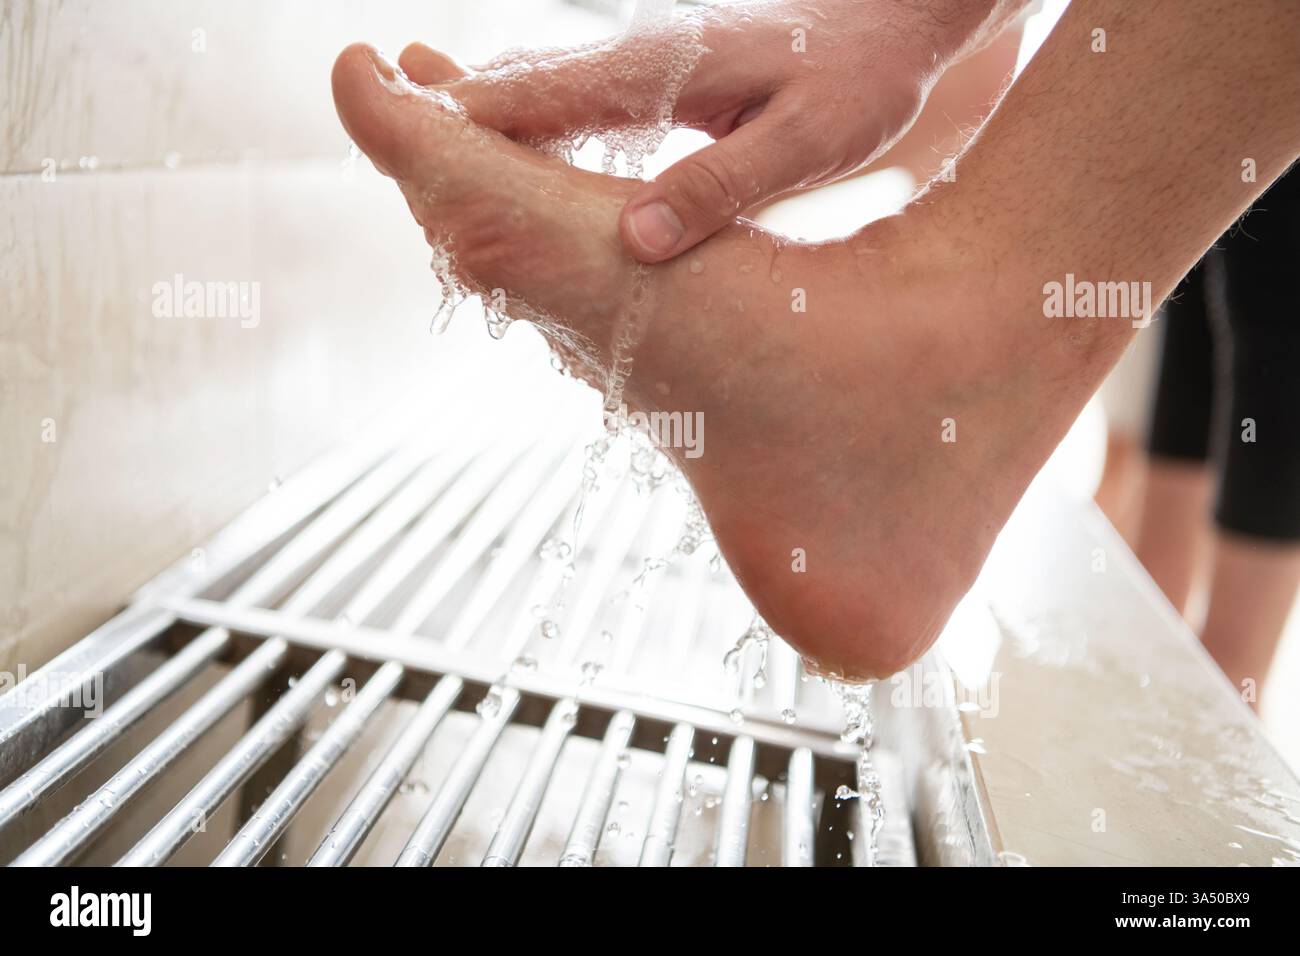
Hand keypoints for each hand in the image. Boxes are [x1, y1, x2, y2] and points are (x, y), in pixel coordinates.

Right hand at [397, 0, 1027, 261]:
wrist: (901, 13)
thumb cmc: (863, 79)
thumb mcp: (807, 146)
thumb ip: (721, 187)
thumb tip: (635, 242)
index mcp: (660, 72)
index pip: (536, 101)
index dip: (463, 127)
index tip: (398, 151)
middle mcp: (637, 59)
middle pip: (517, 91)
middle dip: (448, 122)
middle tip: (384, 150)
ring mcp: (645, 64)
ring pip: (537, 93)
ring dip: (480, 123)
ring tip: (419, 153)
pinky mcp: (661, 79)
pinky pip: (572, 105)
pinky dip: (527, 128)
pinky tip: (507, 152)